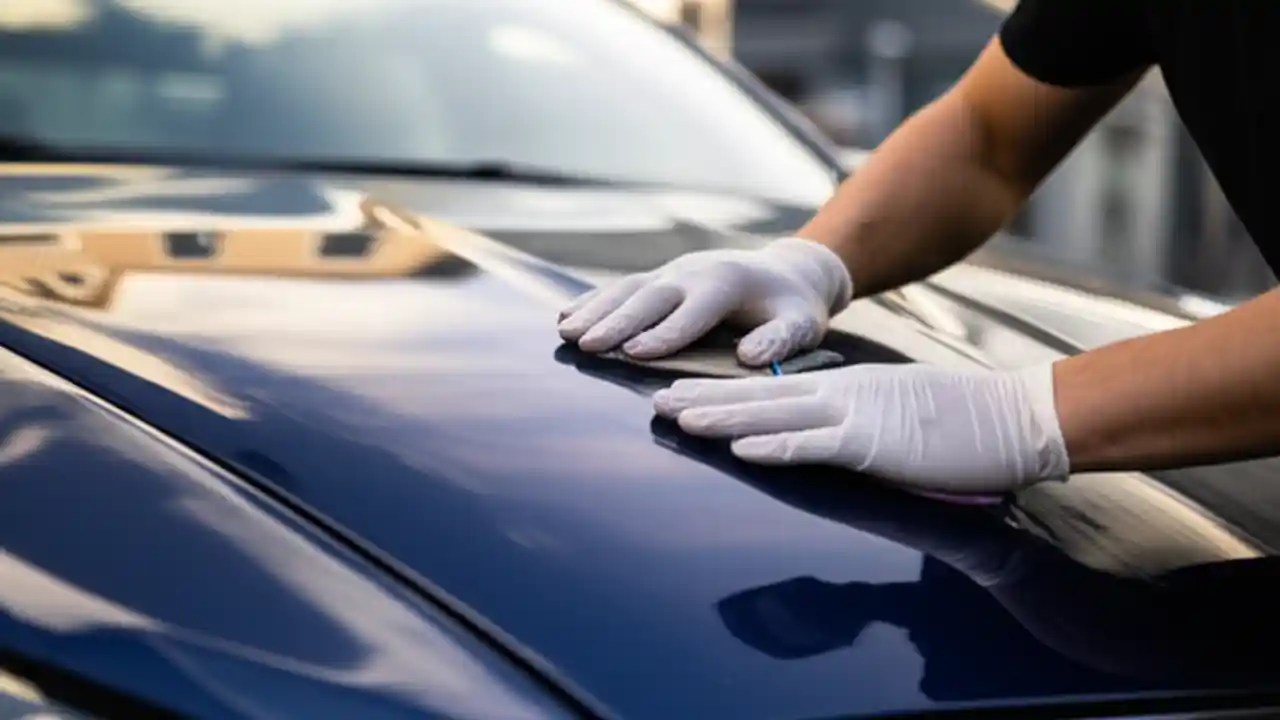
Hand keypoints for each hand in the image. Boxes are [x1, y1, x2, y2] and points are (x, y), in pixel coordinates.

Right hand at [557, 237, 852, 365]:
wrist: (787, 271)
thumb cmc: (795, 307)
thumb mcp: (803, 323)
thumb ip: (781, 339)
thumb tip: (751, 357)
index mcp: (728, 282)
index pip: (694, 311)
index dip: (666, 333)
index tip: (636, 354)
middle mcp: (694, 271)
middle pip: (651, 296)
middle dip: (618, 321)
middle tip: (587, 344)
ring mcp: (673, 271)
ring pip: (628, 289)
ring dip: (595, 310)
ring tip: (565, 333)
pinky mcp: (661, 277)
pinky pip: (622, 288)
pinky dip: (592, 302)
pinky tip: (566, 317)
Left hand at [654, 363, 1068, 492]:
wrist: (1016, 418)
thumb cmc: (961, 424)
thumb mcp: (894, 421)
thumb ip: (854, 430)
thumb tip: (827, 442)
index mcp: (843, 391)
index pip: (768, 392)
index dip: (720, 393)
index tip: (679, 394)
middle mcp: (839, 396)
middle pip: (756, 397)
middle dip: (701, 399)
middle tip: (652, 398)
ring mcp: (855, 417)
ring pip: (772, 414)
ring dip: (720, 417)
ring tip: (674, 416)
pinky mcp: (876, 444)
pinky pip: (816, 446)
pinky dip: (776, 445)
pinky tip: (740, 447)